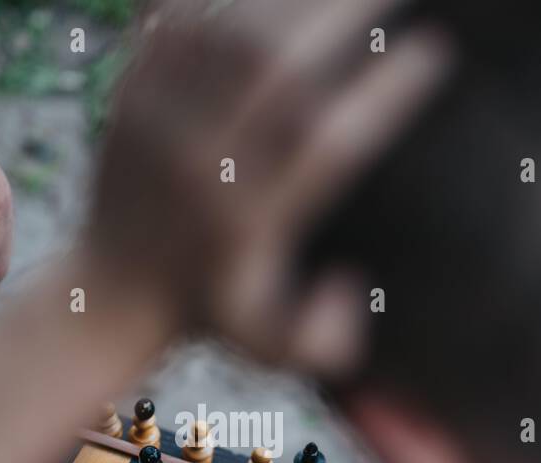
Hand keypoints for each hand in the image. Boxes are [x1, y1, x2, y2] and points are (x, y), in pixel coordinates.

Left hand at [84, 0, 449, 373]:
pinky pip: (180, 24)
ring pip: (233, 34)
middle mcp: (204, 165)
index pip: (329, 142)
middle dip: (344, 15)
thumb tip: (350, 285)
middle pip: (281, 67)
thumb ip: (321, 340)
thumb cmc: (206, 314)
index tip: (435, 51)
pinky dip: (229, 0)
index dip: (387, 92)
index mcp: (248, 221)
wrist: (105, 294)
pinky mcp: (129, 96)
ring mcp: (159, 124)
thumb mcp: (265, 349)